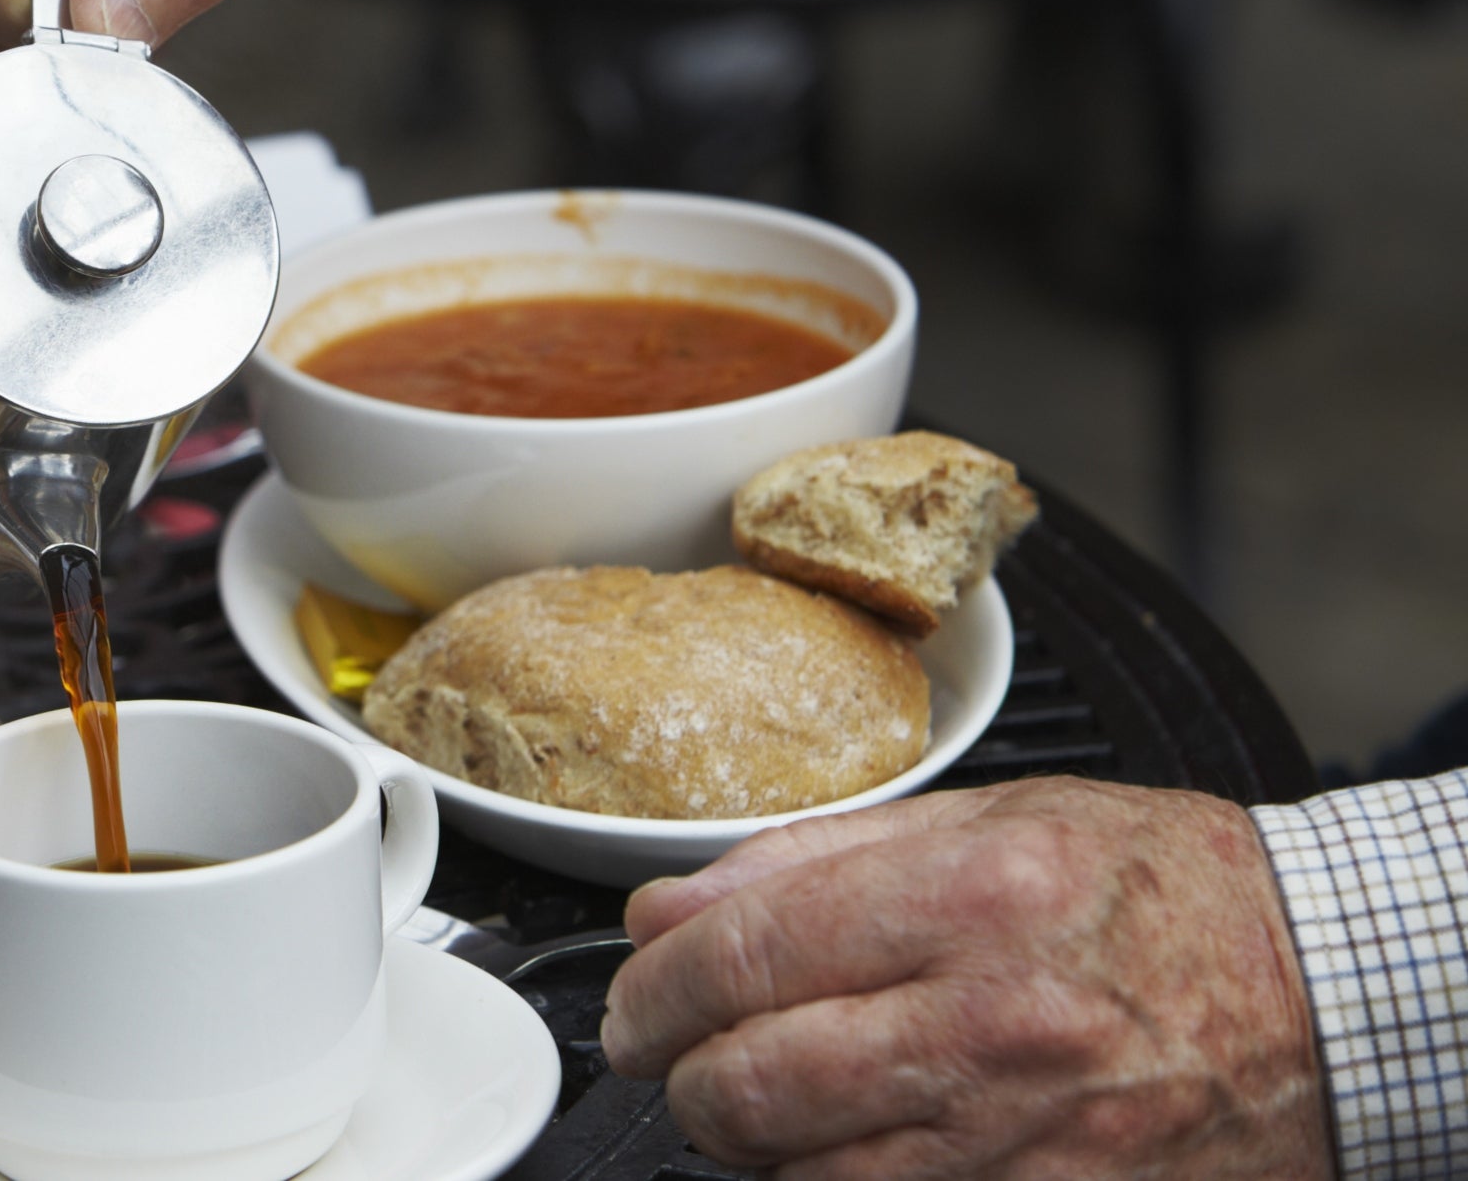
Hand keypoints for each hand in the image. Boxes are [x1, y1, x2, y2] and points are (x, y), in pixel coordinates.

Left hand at [602, 777, 1333, 1179]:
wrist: (1330, 995)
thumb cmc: (1170, 895)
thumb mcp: (995, 820)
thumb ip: (813, 860)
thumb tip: (666, 908)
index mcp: (974, 898)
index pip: (742, 955)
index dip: (652, 990)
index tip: (633, 1002)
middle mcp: (996, 1026)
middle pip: (750, 1084)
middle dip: (680, 1079)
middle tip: (674, 1061)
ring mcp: (1028, 1144)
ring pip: (802, 1176)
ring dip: (752, 1147)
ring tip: (762, 1102)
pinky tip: (844, 1152)